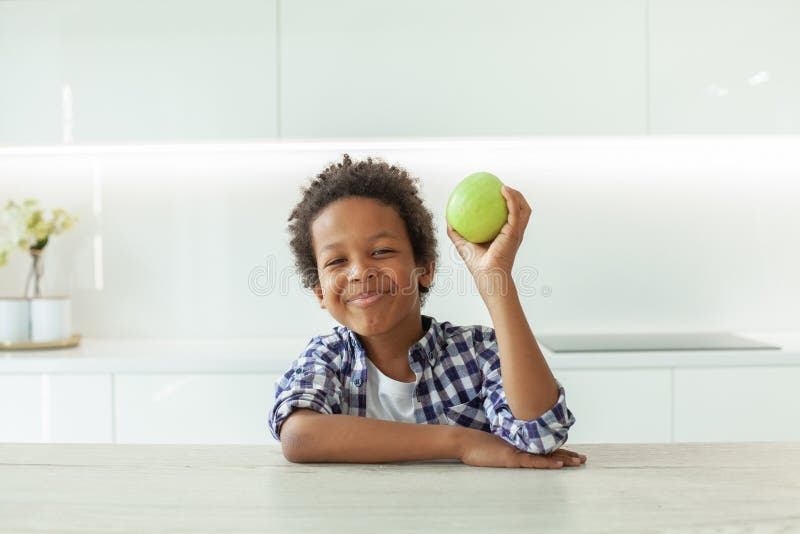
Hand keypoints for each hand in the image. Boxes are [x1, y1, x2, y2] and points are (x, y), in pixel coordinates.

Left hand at [447, 185, 531, 277]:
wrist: (487, 275)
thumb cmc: (477, 264)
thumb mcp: (462, 244)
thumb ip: (456, 232)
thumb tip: (448, 218)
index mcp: (505, 235)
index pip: (511, 217)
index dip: (508, 205)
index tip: (496, 194)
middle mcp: (514, 232)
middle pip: (522, 211)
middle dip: (516, 197)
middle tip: (502, 188)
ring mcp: (516, 232)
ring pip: (524, 209)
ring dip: (517, 195)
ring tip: (504, 187)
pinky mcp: (515, 231)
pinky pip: (514, 210)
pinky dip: (511, 198)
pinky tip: (502, 190)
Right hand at [458, 428, 586, 468]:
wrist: (464, 441)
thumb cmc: (476, 446)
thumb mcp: (496, 447)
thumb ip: (508, 448)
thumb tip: (516, 449)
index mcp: (520, 444)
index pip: (544, 448)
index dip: (559, 450)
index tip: (573, 454)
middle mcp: (522, 446)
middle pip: (549, 451)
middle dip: (568, 455)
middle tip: (583, 459)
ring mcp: (518, 452)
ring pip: (546, 456)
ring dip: (564, 459)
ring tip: (578, 462)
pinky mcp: (512, 459)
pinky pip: (533, 462)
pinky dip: (547, 463)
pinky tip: (559, 464)